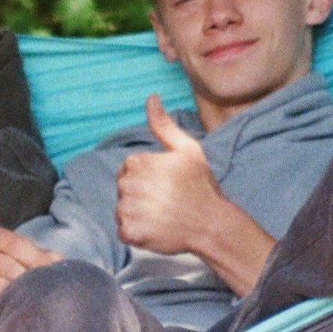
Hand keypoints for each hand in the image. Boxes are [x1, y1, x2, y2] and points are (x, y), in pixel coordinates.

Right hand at [0, 223, 57, 317]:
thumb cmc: (18, 268)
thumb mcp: (30, 256)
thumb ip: (44, 257)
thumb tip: (57, 267)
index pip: (16, 245)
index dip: (38, 260)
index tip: (53, 272)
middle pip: (7, 265)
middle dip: (29, 279)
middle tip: (45, 289)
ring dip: (19, 295)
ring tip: (34, 299)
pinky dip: (6, 308)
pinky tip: (16, 309)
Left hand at [113, 98, 273, 292]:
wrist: (210, 224)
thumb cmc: (200, 186)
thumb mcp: (186, 149)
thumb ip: (163, 125)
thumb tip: (151, 98)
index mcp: (137, 162)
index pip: (128, 170)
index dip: (146, 178)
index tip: (165, 185)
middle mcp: (127, 184)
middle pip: (123, 190)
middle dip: (139, 195)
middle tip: (165, 201)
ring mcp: (127, 210)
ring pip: (122, 211)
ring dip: (137, 215)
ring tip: (162, 215)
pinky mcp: (129, 232)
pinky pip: (124, 232)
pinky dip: (137, 233)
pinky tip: (156, 229)